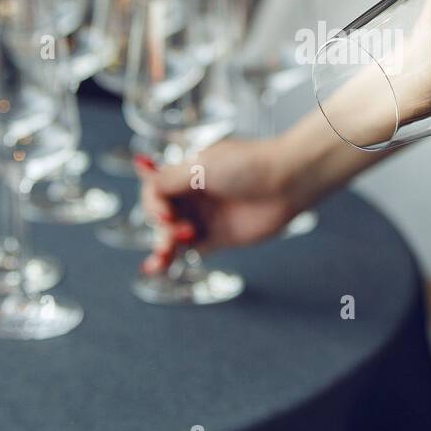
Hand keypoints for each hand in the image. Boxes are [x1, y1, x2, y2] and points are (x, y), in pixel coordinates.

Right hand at [136, 138, 305, 274]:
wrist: (286, 182)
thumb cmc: (248, 165)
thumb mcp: (202, 166)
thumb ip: (170, 179)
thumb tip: (144, 181)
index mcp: (188, 173)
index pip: (155, 189)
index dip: (152, 202)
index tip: (164, 211)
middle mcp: (195, 196)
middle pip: (162, 215)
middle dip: (160, 225)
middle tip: (172, 226)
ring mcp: (207, 217)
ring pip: (172, 235)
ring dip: (162, 245)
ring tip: (162, 256)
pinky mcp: (219, 238)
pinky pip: (191, 250)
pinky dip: (174, 258)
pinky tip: (160, 265)